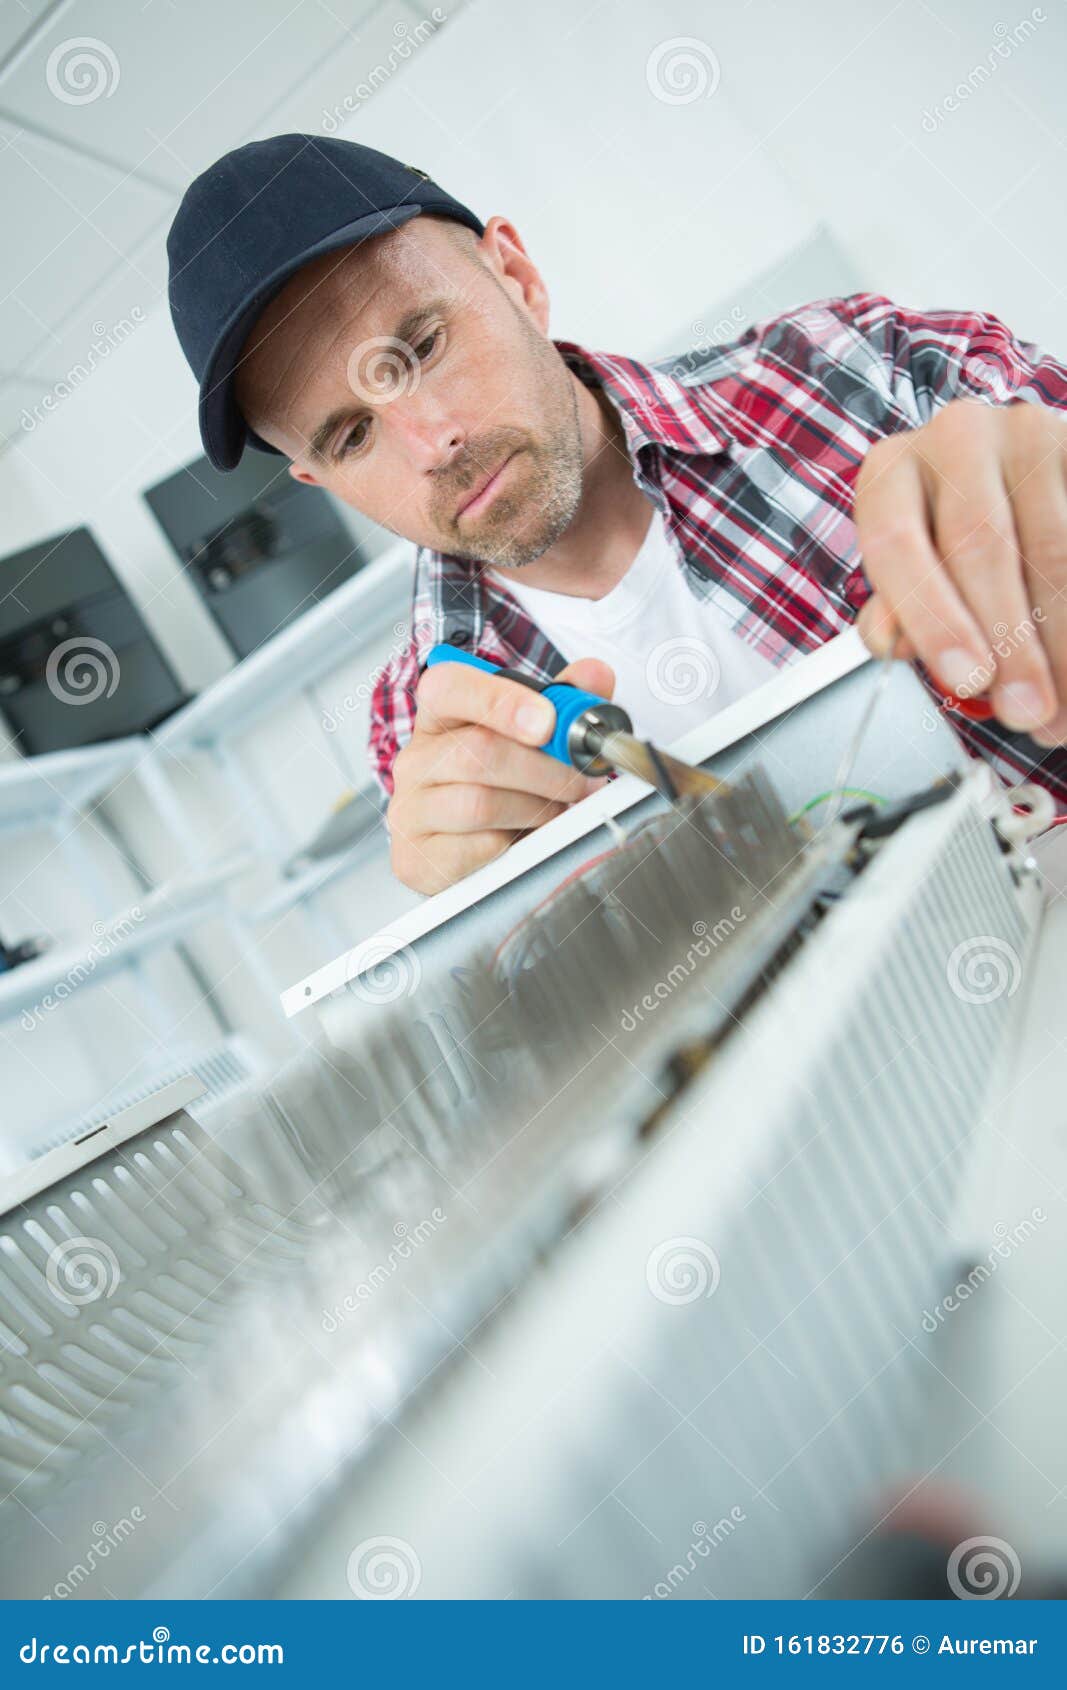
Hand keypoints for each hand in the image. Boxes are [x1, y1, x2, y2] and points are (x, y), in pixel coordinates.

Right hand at [387, 656, 613, 892]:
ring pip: (480, 803)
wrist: (467, 848)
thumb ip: (564, 702)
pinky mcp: (418, 857)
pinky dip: (515, 844)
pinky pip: (477, 848)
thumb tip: (595, 675)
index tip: (548, 722)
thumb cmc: (500, 784)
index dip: (500, 701)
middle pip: (478, 752)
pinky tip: (527, 838)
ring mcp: (411, 810)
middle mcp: (417, 759)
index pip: (449, 687)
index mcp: (439, 716)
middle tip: (583, 780)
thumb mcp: (530, 736)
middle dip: (545, 768)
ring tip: (558, 810)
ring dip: (536, 809)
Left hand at [854, 398, 1066, 744]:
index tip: (967, 682)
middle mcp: (955, 436)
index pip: (896, 544)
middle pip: (980, 546)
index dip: (933, 620)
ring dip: (1061, 642)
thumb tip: (890, 644)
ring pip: (1050, 549)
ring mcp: (1027, 432)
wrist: (1027, 491)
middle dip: (1010, 644)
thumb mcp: (918, 574)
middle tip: (1028, 711)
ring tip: (1062, 708)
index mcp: (892, 471)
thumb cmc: (959, 545)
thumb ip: (902, 613)